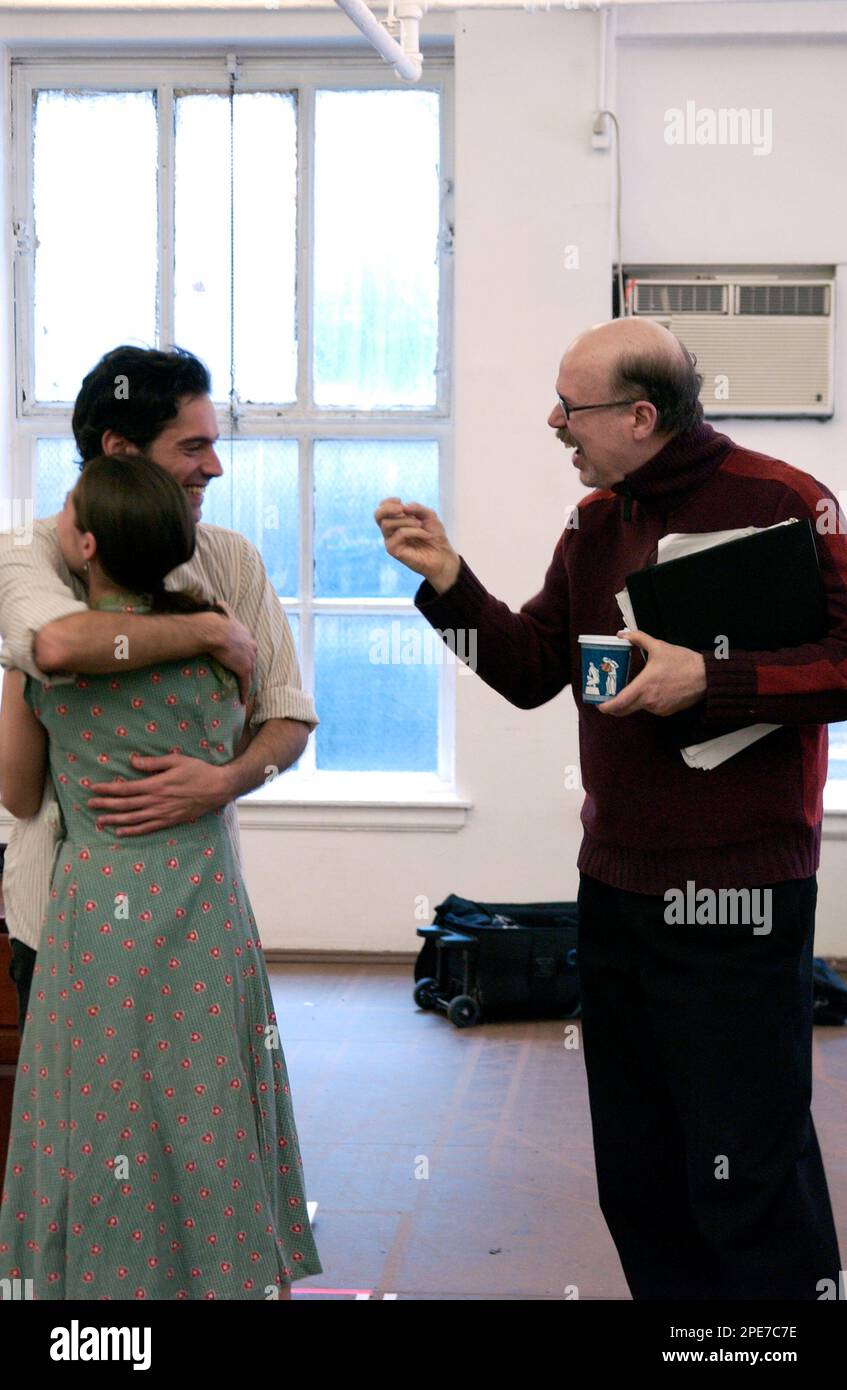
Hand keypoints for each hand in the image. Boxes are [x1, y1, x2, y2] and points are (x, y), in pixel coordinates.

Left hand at [87, 752, 230, 835]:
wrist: (217, 788)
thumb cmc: (198, 771)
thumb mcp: (176, 760)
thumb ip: (153, 763)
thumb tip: (133, 761)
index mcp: (156, 785)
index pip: (125, 788)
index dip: (108, 789)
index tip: (93, 788)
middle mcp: (156, 801)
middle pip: (125, 805)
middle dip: (105, 804)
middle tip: (89, 804)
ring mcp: (162, 813)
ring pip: (133, 819)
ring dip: (115, 820)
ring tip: (99, 821)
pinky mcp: (169, 821)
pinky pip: (147, 828)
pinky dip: (132, 831)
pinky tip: (120, 832)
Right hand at [208, 603, 256, 702]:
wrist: (213, 631)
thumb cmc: (214, 621)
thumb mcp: (222, 612)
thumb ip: (223, 609)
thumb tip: (218, 602)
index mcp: (246, 634)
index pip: (248, 647)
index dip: (245, 654)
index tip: (241, 660)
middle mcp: (251, 646)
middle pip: (253, 660)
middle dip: (250, 668)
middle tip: (246, 677)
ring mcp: (249, 658)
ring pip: (251, 674)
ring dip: (249, 683)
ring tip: (246, 690)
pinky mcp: (244, 669)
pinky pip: (246, 684)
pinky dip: (244, 692)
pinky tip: (243, 700)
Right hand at [374, 496, 460, 593]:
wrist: (442, 556)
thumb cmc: (435, 536)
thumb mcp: (429, 516)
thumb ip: (417, 508)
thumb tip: (404, 507)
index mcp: (396, 521)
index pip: (382, 509)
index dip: (388, 502)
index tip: (400, 501)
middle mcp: (391, 531)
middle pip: (378, 515)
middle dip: (388, 508)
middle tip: (402, 509)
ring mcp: (391, 541)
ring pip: (387, 524)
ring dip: (407, 521)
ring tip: (421, 525)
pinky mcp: (393, 550)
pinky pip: (399, 534)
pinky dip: (414, 531)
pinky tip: (425, 535)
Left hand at [598, 629, 706, 716]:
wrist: (706, 677)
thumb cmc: (683, 662)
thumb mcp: (659, 646)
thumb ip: (638, 638)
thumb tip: (622, 633)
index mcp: (643, 687)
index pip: (619, 703)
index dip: (607, 706)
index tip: (600, 704)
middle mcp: (649, 701)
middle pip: (625, 710)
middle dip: (615, 707)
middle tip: (610, 699)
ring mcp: (658, 708)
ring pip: (640, 707)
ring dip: (636, 701)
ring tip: (639, 687)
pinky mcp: (667, 712)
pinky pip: (652, 708)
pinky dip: (649, 702)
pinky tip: (656, 690)